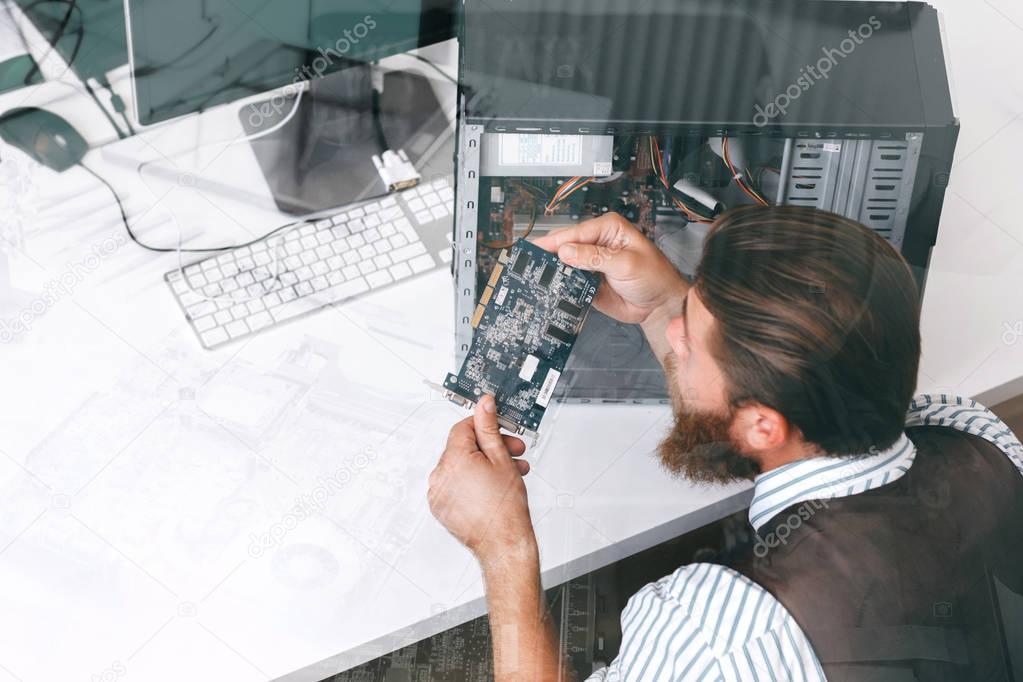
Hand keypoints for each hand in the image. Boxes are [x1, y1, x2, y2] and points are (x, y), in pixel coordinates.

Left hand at [428, 395, 536, 564]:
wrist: (504, 544)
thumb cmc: (506, 509)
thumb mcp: (502, 459)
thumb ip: (489, 428)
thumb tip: (483, 405)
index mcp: (453, 459)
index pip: (463, 428)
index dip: (483, 425)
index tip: (495, 426)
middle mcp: (440, 475)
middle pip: (463, 448)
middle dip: (489, 448)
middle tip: (511, 451)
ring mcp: (438, 493)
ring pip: (460, 467)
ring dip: (482, 465)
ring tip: (507, 473)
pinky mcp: (440, 507)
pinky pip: (454, 485)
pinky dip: (470, 482)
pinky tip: (491, 487)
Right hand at [531, 212, 687, 324]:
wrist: (659, 305)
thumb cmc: (654, 277)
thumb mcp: (626, 264)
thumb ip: (596, 257)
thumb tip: (566, 252)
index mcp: (608, 229)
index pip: (576, 232)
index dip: (555, 241)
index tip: (536, 248)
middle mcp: (596, 243)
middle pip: (565, 245)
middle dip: (550, 254)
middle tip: (530, 263)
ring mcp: (590, 263)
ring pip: (563, 264)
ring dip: (551, 270)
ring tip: (533, 275)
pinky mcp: (587, 281)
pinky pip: (568, 282)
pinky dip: (559, 285)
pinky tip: (547, 288)